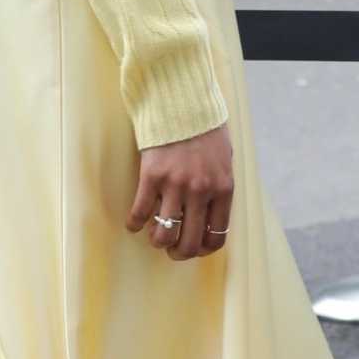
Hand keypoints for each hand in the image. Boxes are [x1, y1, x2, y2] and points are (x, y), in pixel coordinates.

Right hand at [127, 124, 233, 262]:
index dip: (202, 249)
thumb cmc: (206, 133)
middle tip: (172, 251)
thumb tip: (208, 218)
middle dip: (179, 254)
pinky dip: (135, 223)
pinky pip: (141, 211)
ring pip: (164, 234)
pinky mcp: (152, 176)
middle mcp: (200, 192)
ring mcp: (175, 185)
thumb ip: (218, 190)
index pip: (216, 236)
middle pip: (189, 242)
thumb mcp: (224, 163)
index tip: (194, 248)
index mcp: (223, 190)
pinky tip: (133, 224)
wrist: (183, 104)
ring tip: (154, 237)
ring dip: (157, 242)